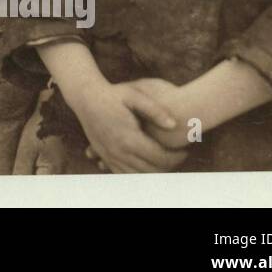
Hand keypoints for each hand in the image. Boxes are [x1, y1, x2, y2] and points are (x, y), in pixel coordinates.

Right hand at [72, 80, 187, 172]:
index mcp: (128, 138)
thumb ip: (155, 110)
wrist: (85, 97)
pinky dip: (139, 174)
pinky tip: (148, 165)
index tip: (185, 150)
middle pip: (151, 171)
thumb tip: (174, 125)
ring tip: (166, 159)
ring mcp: (110, 157)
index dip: (177, 157)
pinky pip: (125, 175)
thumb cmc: (112, 94)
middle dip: (169, 166)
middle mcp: (118, 152)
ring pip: (139, 176)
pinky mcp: (104, 158)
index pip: (160, 158)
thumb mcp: (134, 95)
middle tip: (179, 156)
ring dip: (155, 172)